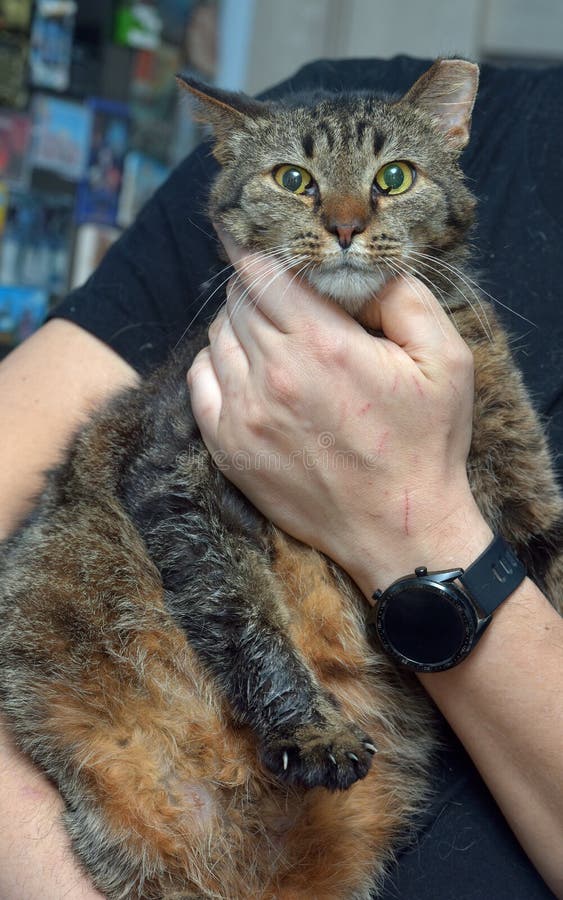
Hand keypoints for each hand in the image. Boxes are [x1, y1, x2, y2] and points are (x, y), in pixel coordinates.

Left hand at [188, 235, 491, 594]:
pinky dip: (216, 363)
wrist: (399, 531)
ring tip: (273, 335)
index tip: (250, 232)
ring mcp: (245, 414)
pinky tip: (247, 369)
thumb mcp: (445, 360)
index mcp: (324, 345)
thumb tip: (359, 265)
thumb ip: (403, 296)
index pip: (263, 271)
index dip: (255, 246)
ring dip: (238, 324)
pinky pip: (200, 379)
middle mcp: (275, 374)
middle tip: (280, 292)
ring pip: (217, 336)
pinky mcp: (229, 447)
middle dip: (257, 286)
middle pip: (238, 299)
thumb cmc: (425, 445)